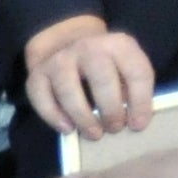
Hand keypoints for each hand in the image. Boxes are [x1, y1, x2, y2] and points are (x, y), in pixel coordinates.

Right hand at [21, 14, 159, 140]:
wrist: (64, 43)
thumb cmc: (104, 66)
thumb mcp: (125, 67)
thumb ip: (132, 88)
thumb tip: (133, 120)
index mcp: (118, 45)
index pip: (135, 72)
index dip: (140, 102)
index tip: (138, 125)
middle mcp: (87, 47)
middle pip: (101, 80)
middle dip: (111, 110)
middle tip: (114, 129)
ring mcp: (59, 60)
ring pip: (68, 90)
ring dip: (83, 117)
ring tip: (93, 133)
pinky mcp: (36, 75)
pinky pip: (42, 99)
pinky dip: (54, 117)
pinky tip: (68, 129)